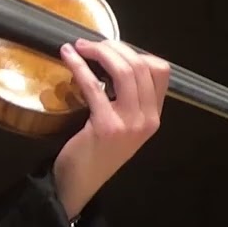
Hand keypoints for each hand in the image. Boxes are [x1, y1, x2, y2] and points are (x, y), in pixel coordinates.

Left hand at [53, 38, 169, 218]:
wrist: (79, 183)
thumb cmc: (96, 150)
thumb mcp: (122, 124)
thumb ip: (126, 98)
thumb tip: (112, 58)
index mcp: (154, 115)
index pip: (160, 70)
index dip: (136, 52)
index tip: (111, 48)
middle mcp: (148, 118)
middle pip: (140, 65)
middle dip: (113, 47)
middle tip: (89, 43)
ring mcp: (130, 123)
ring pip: (123, 71)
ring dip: (99, 51)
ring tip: (78, 46)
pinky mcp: (107, 125)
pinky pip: (94, 85)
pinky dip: (79, 66)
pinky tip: (67, 57)